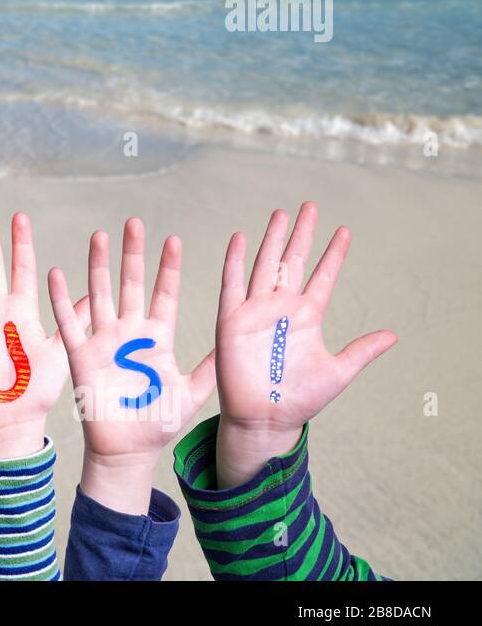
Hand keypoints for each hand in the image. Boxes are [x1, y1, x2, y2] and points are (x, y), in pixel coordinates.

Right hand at [48, 219, 214, 511]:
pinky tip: (56, 273)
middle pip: (131, 284)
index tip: (172, 240)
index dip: (167, 268)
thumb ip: (209, 368)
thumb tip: (236, 346)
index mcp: (157, 338)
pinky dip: (62, 299)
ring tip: (99, 236)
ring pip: (100, 294)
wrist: (127, 450)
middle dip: (133, 254)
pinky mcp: (82, 356)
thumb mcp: (191, 393)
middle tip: (134, 222)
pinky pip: (70, 323)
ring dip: (99, 265)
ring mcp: (104, 341)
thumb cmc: (159, 423)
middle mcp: (130, 333)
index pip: (163, 294)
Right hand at [213, 203, 395, 485]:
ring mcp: (256, 311)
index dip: (333, 255)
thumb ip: (362, 351)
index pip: (322, 277)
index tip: (345, 232)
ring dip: (272, 239)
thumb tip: (393, 335)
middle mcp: (282, 308)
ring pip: (264, 265)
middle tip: (311, 207)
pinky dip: (234, 262)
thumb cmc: (299, 398)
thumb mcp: (338, 372)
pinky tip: (239, 238)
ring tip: (281, 214)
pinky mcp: (232, 320)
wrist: (265, 418)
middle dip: (303, 235)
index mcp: (307, 317)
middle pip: (293, 261)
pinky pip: (231, 285)